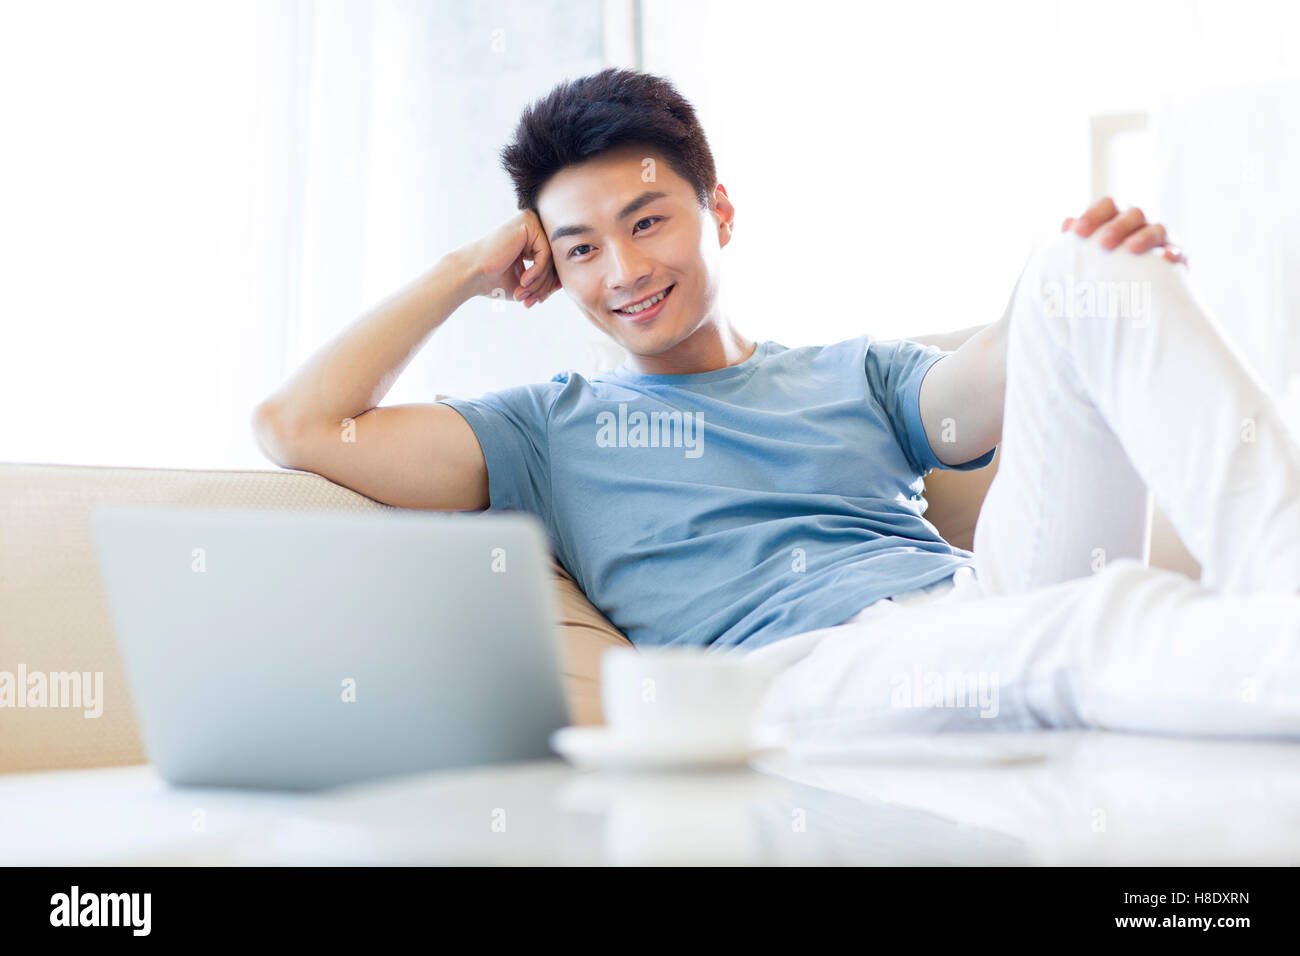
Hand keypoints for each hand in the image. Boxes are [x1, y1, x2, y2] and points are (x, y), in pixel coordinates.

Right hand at [462, 209, 561, 307]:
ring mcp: (531, 222)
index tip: (537, 301)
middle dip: (543, 286)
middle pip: (552, 261)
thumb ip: (543, 281)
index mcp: (529, 239)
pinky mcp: (529, 223)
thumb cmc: (493, 281)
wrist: (471, 274)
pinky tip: (523, 280)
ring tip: (524, 294)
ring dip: (540, 282)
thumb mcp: (525, 284)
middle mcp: (532, 227)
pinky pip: (546, 253)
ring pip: (551, 258)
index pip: (550, 264)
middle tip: (530, 302)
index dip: (547, 285)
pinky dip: (537, 271)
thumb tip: (563, 283)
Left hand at [1061, 196, 1186, 265]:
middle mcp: (1142, 224)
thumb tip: (1067, 223)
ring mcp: (1163, 239)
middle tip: (1103, 243)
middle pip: (1135, 213)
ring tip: (1131, 248)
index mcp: (1119, 218)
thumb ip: (1082, 239)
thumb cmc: (1108, 268)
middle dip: (1118, 226)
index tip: (1077, 232)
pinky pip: (1179, 251)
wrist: (1141, 292)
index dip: (1093, 214)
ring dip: (1145, 236)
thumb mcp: (1093, 254)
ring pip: (1158, 228)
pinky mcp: (1178, 258)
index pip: (1109, 205)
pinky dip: (1174, 253)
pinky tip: (1166, 259)